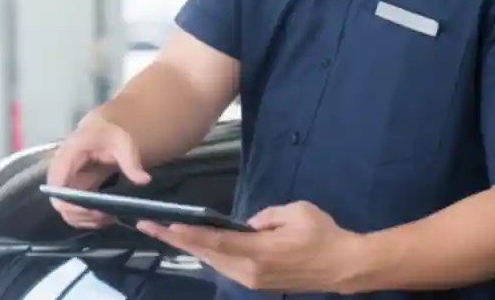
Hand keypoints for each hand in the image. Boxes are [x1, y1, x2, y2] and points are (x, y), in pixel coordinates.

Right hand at [45, 114, 151, 228]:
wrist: (101, 132)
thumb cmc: (108, 135)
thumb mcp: (122, 142)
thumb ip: (131, 161)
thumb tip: (144, 180)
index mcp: (66, 156)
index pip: (56, 186)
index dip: (69, 203)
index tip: (94, 209)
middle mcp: (60, 173)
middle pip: (59, 204)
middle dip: (82, 215)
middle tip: (106, 216)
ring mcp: (65, 185)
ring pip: (66, 212)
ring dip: (85, 220)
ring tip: (108, 217)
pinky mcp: (72, 193)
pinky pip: (74, 213)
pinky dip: (88, 219)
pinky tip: (105, 217)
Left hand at [137, 201, 361, 292]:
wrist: (344, 267)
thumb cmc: (322, 234)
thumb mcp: (295, 212)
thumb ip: (265, 216)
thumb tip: (247, 225)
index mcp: (259, 252)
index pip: (216, 241)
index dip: (188, 234)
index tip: (165, 226)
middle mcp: (250, 271)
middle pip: (207, 254)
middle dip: (177, 240)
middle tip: (150, 225)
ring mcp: (253, 280)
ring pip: (214, 262)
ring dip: (190, 248)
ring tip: (165, 233)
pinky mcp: (258, 283)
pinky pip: (226, 267)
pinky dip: (208, 254)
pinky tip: (196, 245)